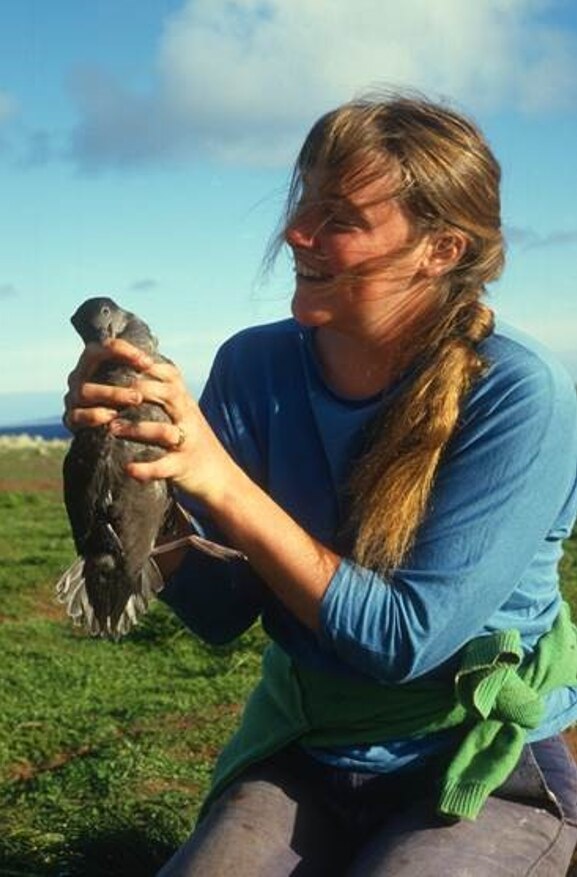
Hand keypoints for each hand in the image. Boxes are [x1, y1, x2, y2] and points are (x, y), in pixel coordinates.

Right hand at [63, 339, 153, 429]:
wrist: (109, 434)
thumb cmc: (126, 401)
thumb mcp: (132, 384)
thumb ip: (138, 370)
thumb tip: (155, 361)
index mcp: (92, 362)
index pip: (104, 346)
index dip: (125, 350)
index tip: (148, 362)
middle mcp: (79, 376)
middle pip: (89, 361)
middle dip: (118, 367)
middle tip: (141, 391)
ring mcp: (72, 397)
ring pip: (84, 390)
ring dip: (112, 394)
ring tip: (136, 400)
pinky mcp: (70, 418)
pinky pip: (77, 415)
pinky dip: (94, 414)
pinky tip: (112, 416)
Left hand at [107, 358, 240, 507]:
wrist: (219, 475)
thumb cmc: (193, 441)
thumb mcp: (184, 412)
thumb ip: (165, 394)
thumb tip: (135, 371)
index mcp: (185, 402)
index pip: (170, 375)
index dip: (147, 365)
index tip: (121, 359)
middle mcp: (188, 418)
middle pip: (168, 395)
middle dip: (139, 390)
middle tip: (108, 392)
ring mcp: (187, 442)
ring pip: (164, 431)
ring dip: (137, 428)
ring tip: (113, 428)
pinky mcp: (183, 466)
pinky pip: (163, 467)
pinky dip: (146, 469)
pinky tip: (129, 469)